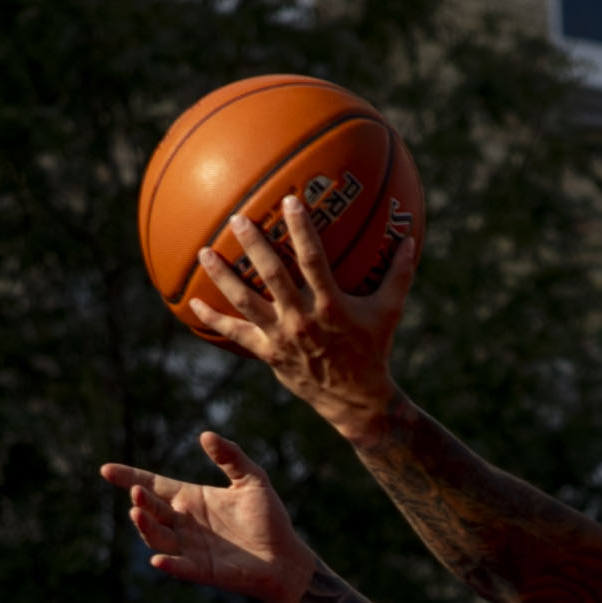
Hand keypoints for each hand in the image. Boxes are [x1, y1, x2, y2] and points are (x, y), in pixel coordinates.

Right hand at [100, 432, 316, 602]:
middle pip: (152, 510)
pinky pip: (179, 566)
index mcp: (191, 499)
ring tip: (138, 513)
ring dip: (146, 528)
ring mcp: (190, 548)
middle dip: (141, 500)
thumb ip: (231, 457)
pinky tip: (158, 559)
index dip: (130, 477)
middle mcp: (184, 523)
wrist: (286, 557)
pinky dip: (168, 563)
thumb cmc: (269, 518)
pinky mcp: (201, 570)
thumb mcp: (252, 479)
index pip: (154, 485)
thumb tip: (205, 435)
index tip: (106, 470)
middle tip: (136, 491)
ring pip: (158, 537)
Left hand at [188, 192, 419, 442]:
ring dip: (222, 277)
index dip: (301, 230)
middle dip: (254, 245)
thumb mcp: (389, 311)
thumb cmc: (374, 350)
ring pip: (245, 302)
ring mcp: (281, 337)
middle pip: (272, 275)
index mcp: (331, 304)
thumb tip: (410, 237)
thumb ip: (399, 273)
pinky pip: (235, 334)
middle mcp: (302, 319)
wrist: (355, 400)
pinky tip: (192, 304)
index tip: (289, 202)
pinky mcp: (267, 353)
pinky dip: (213, 319)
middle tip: (237, 218)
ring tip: (204, 252)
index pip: (313, 259)